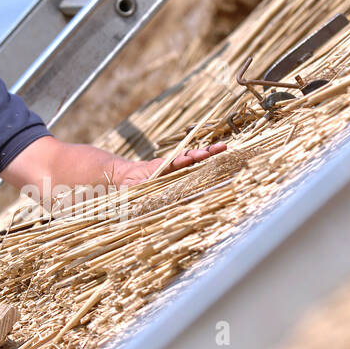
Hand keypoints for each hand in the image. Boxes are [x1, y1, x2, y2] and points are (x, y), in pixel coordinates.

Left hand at [111, 142, 226, 187]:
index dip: (180, 161)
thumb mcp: (128, 188)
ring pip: (192, 157)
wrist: (126, 175)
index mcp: (156, 169)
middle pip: (187, 157)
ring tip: (223, 147)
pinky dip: (206, 159)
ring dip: (207, 153)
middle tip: (216, 149)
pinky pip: (194, 164)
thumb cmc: (127, 184)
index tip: (189, 159)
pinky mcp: (180, 170)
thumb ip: (136, 191)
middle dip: (201, 153)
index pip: (171, 164)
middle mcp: (168, 165)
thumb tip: (141, 201)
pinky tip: (220, 155)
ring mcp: (175, 166)